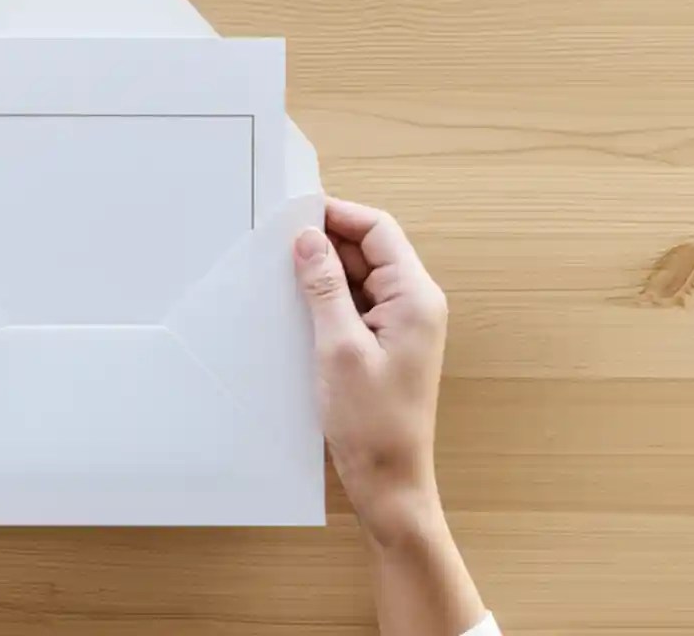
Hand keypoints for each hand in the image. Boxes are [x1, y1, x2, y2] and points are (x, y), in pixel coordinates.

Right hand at [293, 197, 447, 545]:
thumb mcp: (339, 347)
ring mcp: (401, 324)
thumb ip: (325, 287)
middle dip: (326, 242)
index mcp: (415, 297)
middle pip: (369, 250)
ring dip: (324, 272)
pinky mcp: (384, 344)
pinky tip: (297, 306)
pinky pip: (355, 304)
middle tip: (278, 243)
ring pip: (359, 277)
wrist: (389, 480)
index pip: (378, 230)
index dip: (338, 215)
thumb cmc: (372, 423)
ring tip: (282, 275)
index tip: (296, 213)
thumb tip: (308, 238)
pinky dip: (327, 299)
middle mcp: (414, 304)